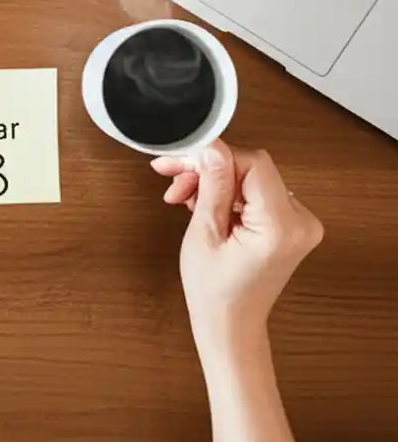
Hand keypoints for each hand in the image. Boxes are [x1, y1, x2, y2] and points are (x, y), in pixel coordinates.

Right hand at [152, 140, 322, 347]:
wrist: (230, 324)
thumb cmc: (213, 290)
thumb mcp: (204, 233)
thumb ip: (212, 186)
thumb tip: (212, 148)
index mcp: (280, 226)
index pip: (254, 163)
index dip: (216, 157)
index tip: (184, 160)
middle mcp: (300, 221)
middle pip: (252, 170)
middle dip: (209, 170)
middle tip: (173, 176)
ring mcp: (299, 223)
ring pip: (251, 179)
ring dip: (214, 182)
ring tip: (181, 197)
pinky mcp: (291, 224)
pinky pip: (257, 193)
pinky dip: (229, 194)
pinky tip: (203, 204)